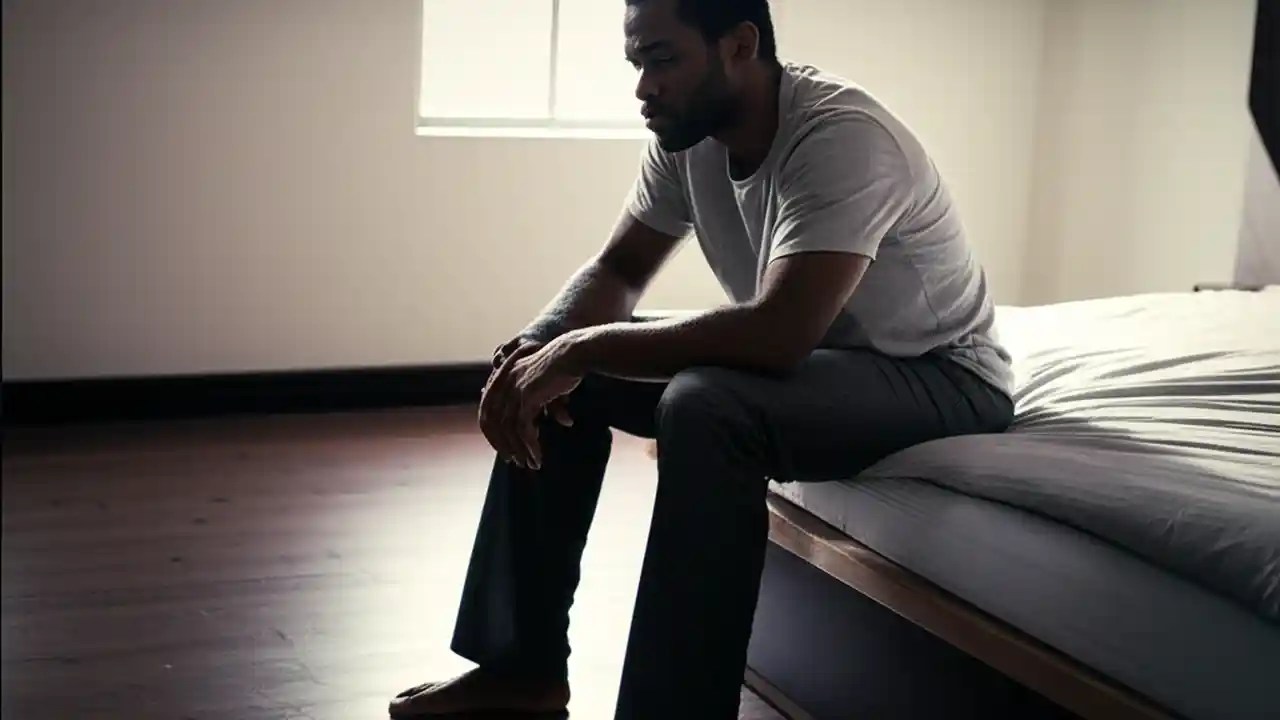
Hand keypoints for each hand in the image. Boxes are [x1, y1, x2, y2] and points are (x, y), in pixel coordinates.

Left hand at [480, 336, 583, 469]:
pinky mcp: (528, 396)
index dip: (493, 433)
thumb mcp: (538, 382)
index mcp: (502, 378)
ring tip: (530, 464)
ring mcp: (514, 389)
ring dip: (520, 450)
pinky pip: (524, 429)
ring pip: (509, 429)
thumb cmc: (561, 368)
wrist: (574, 353)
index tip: (505, 448)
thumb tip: (532, 429)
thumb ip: (529, 401)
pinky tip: (538, 457)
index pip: (487, 411)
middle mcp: (503, 383)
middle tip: (515, 461)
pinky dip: (531, 446)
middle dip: (503, 445)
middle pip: (494, 422)